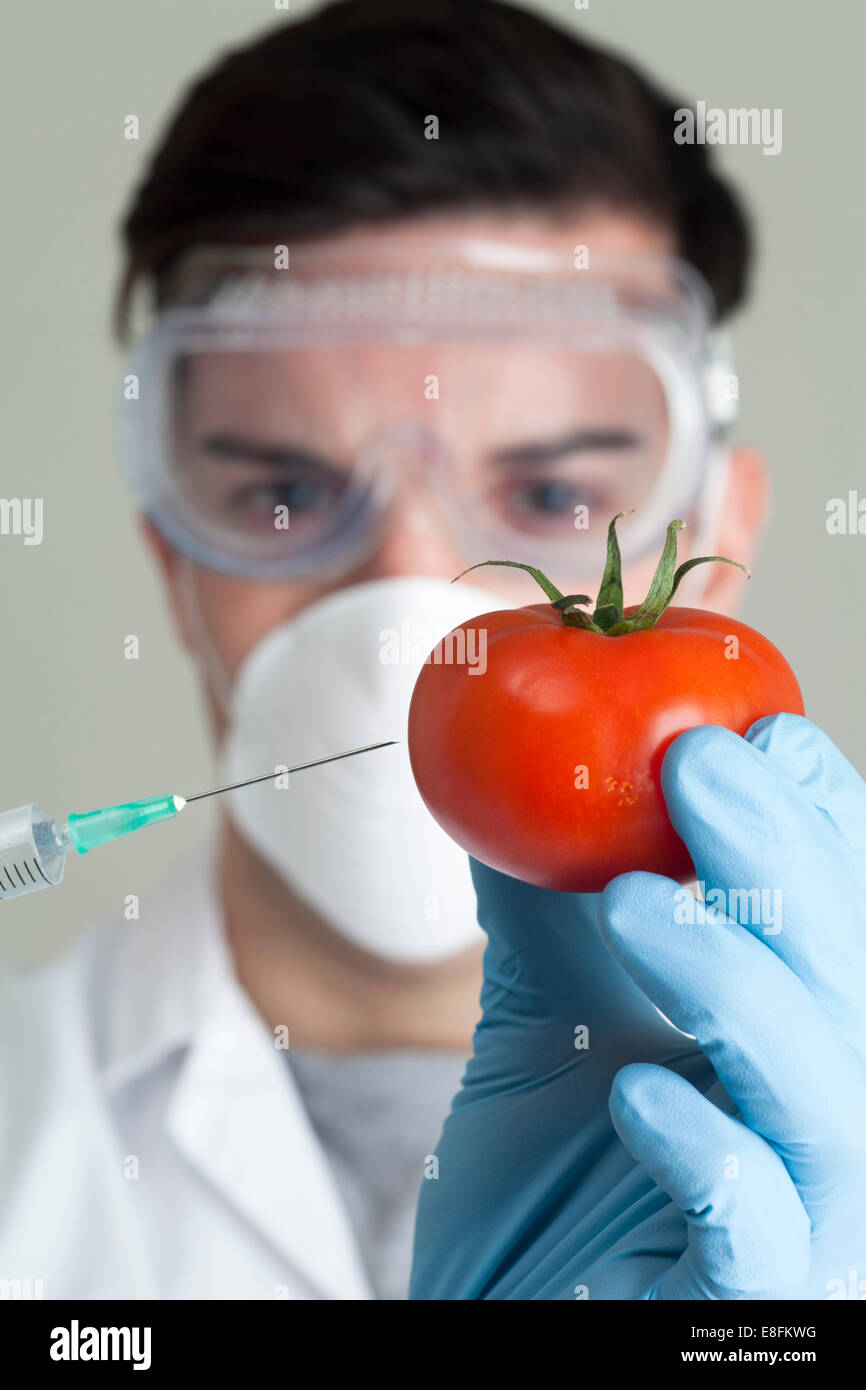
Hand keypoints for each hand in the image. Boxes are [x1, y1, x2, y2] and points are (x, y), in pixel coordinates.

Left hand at [410, 715, 865, 1299]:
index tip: (759, 728)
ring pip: (824, 1096)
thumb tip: (514, 780)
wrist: (502, 1322)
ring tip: (637, 901)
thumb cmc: (547, 1182)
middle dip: (783, 860)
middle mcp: (816, 1123)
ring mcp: (800, 1221)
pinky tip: (639, 1093)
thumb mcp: (546, 1018)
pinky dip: (714, 1157)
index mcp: (789, 1041)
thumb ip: (551, 906)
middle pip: (848, 982)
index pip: (837, 914)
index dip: (819, 817)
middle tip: (699, 762)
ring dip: (739, 983)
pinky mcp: (740, 1307)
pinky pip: (764, 1237)